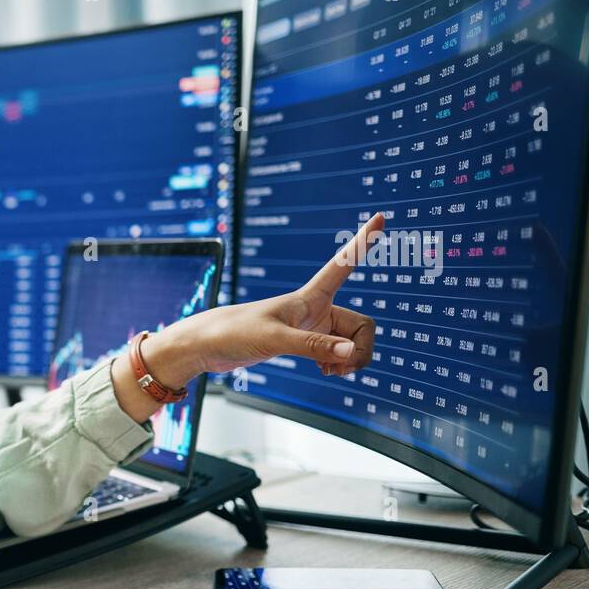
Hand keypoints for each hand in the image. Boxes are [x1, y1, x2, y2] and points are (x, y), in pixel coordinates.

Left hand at [111, 213, 381, 420]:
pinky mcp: (303, 343)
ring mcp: (311, 327)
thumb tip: (350, 353)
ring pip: (351, 342)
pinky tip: (326, 371)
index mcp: (309, 297)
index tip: (382, 216)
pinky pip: (337, 353)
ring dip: (350, 359)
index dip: (363, 242)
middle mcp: (315, 309)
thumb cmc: (234, 333)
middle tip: (344, 368)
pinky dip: (338, 363)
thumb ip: (313, 346)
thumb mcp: (274, 339)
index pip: (343, 264)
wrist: (206, 346)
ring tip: (333, 372)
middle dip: (360, 349)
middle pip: (361, 326)